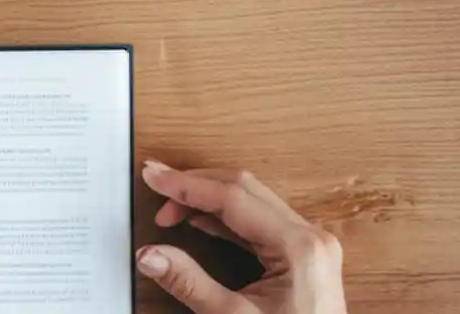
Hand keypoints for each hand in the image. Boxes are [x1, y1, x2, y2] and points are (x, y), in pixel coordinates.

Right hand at [136, 160, 346, 313]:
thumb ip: (189, 283)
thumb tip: (149, 255)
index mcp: (299, 246)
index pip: (232, 197)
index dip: (186, 185)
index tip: (154, 177)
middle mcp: (310, 237)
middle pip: (243, 188)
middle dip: (195, 186)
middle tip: (157, 187)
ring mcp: (310, 244)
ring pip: (252, 200)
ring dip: (209, 199)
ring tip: (171, 208)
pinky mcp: (305, 255)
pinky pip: (261, 221)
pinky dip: (227, 217)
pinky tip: (200, 220)